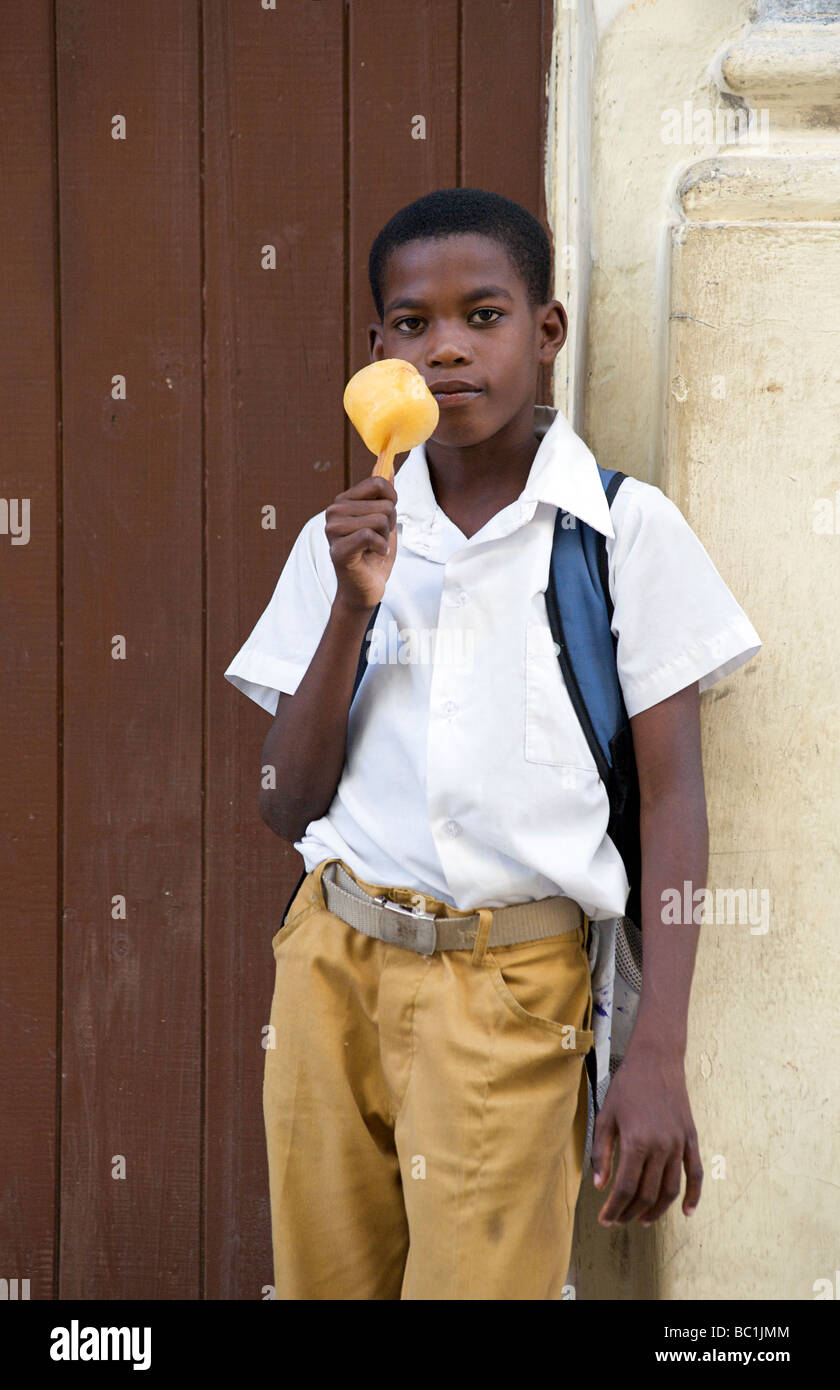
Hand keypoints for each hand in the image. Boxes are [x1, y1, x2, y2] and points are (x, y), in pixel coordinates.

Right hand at [325, 475, 397, 610]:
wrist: (365, 589)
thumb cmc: (374, 554)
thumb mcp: (384, 520)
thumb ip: (383, 493)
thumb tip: (388, 463)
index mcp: (343, 501)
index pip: (378, 482)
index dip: (392, 501)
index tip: (385, 520)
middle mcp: (333, 511)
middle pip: (384, 503)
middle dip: (389, 525)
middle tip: (377, 540)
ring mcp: (332, 530)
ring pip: (379, 519)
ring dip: (385, 538)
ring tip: (373, 549)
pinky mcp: (338, 549)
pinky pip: (370, 535)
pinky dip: (381, 548)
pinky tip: (373, 557)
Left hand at [591, 1042, 702, 1226]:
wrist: (656, 1060)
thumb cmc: (627, 1087)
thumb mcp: (606, 1116)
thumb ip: (602, 1153)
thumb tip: (600, 1187)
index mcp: (636, 1142)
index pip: (625, 1188)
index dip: (614, 1209)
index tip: (604, 1220)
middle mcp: (660, 1147)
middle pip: (647, 1193)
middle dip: (630, 1212)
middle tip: (619, 1220)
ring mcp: (678, 1144)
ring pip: (670, 1190)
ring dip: (656, 1210)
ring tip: (642, 1220)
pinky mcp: (691, 1139)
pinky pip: (695, 1174)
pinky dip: (693, 1196)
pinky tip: (686, 1212)